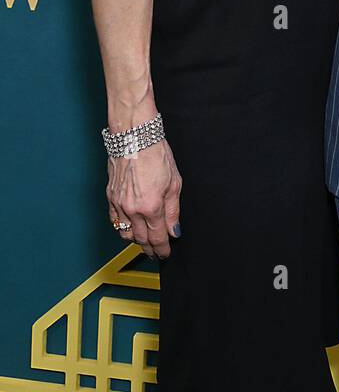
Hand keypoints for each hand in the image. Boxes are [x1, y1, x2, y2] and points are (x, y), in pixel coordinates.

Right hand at [106, 138, 181, 259]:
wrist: (134, 137)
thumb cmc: (156, 154)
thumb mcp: (174, 183)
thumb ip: (173, 211)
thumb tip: (174, 230)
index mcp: (151, 207)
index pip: (157, 238)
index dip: (162, 249)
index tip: (165, 254)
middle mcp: (133, 209)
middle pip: (141, 239)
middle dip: (150, 248)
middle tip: (156, 253)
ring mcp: (119, 204)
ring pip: (125, 233)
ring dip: (136, 241)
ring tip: (145, 242)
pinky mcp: (110, 197)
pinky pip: (115, 221)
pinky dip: (123, 228)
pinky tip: (130, 228)